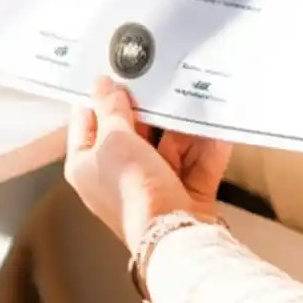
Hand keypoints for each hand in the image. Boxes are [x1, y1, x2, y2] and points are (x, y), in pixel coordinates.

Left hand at [63, 76, 231, 248]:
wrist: (173, 234)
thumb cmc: (132, 187)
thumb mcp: (114, 139)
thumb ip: (110, 109)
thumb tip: (101, 84)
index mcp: (85, 164)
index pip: (85, 121)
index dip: (97, 95)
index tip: (113, 69)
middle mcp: (115, 175)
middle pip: (130, 132)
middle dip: (147, 108)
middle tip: (158, 76)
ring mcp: (150, 185)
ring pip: (167, 146)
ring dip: (182, 127)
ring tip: (193, 98)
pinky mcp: (182, 194)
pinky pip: (195, 163)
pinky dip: (207, 147)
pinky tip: (217, 127)